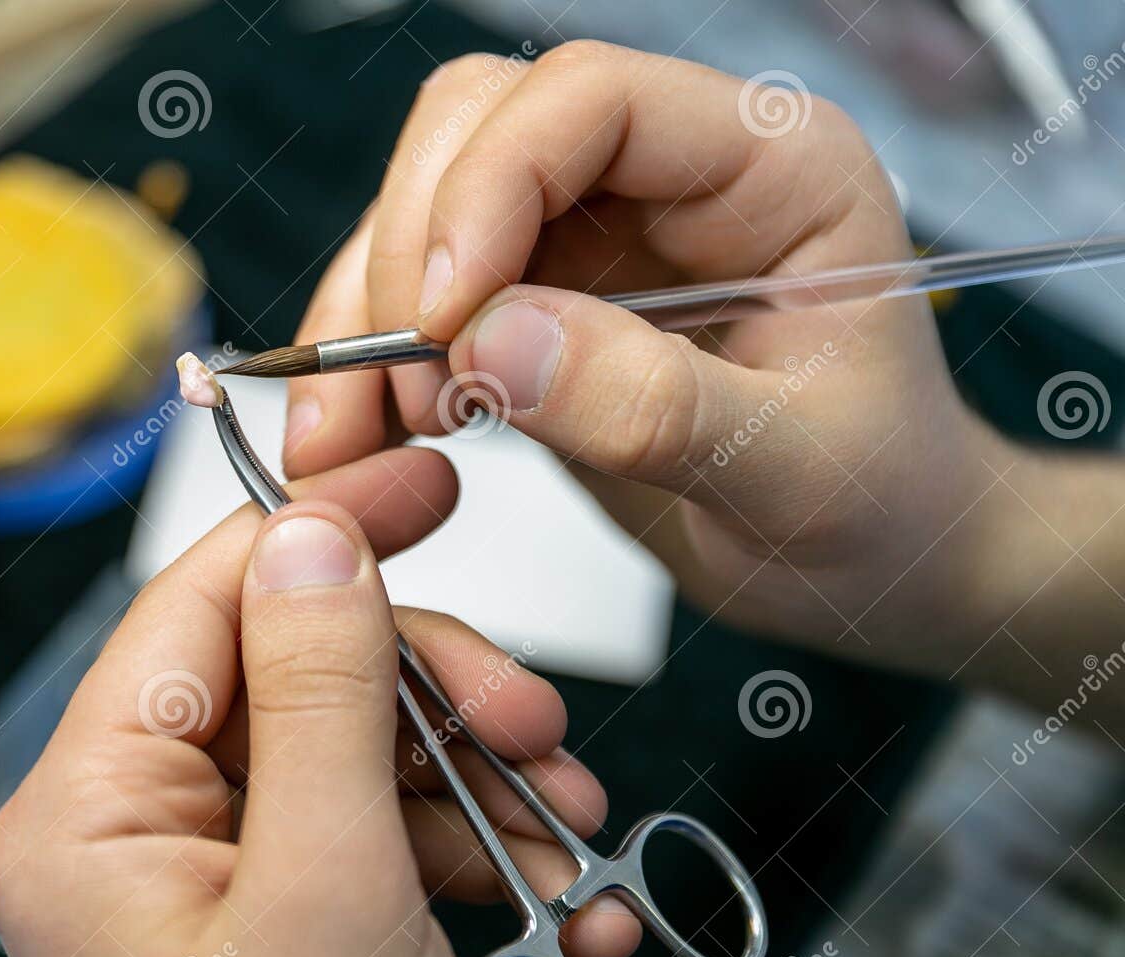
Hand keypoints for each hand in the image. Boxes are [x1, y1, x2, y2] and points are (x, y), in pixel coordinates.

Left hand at [0, 450, 640, 956]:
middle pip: (297, 677)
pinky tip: (564, 908)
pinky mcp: (290, 936)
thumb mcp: (335, 893)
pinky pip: (388, 846)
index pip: (198, 604)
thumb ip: (321, 691)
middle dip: (435, 695)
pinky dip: (484, 862)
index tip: (425, 472)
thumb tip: (312, 532)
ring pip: (363, 761)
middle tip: (536, 726)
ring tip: (569, 850)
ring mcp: (218, 894)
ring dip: (484, 791)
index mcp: (88, 820)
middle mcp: (137, 845)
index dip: (319, 527)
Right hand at [284, 42, 1018, 677]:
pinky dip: (369, 361)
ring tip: (369, 433)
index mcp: (768, 170)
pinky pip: (419, 297)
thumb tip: (490, 344)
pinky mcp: (538, 307)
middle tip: (414, 388)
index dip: (492, 187)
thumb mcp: (796, 475)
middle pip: (480, 127)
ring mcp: (594, 238)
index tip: (447, 321)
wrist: (870, 563)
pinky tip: (368, 436)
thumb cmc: (879, 506)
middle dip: (416, 251)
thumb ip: (655, 406)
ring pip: (425, 205)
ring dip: (370, 311)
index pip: (593, 101)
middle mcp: (668, 179)